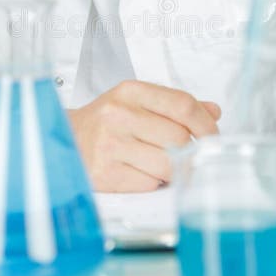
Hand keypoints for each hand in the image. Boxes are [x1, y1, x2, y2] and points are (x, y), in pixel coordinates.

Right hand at [67, 80, 220, 192]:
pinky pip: (149, 183)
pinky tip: (139, 173)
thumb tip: (213, 112)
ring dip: (171, 170)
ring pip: (167, 164)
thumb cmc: (104, 122)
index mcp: (130, 92)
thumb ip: (173, 106)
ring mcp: (109, 145)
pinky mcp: (104, 174)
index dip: (206, 124)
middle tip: (186, 156)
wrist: (63, 141)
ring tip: (159, 165)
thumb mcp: (135, 102)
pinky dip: (152, 182)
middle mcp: (118, 114)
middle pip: (178, 138)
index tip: (212, 138)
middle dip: (188, 152)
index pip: (182, 105)